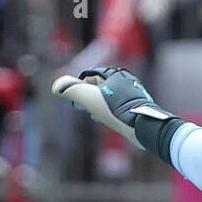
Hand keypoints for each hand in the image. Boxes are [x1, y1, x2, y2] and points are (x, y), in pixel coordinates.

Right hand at [52, 66, 173, 150]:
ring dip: (101, 104)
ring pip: (112, 96)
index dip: (80, 86)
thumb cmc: (117, 111)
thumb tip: (56, 86)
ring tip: (95, 115)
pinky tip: (111, 120)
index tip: (75, 98)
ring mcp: (134, 93)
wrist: (145, 126)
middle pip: (102, 85)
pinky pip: (121, 105)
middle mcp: (126, 81)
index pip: (91, 76)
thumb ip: (72, 90)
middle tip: (82, 106)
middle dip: (91, 95)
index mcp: (115, 75)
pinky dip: (112, 110)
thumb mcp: (90, 99)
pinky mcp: (140, 106)